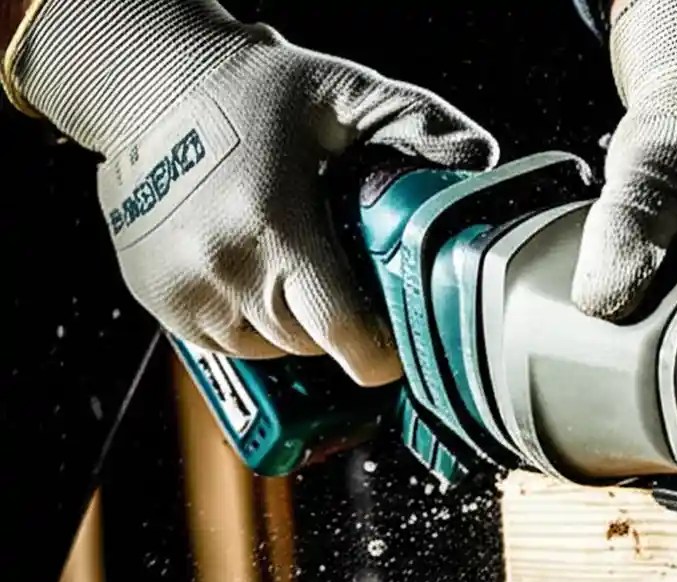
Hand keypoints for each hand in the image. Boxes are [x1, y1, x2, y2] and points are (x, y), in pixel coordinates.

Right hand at [5, 0, 496, 385]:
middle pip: (310, 345)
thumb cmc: (257, 92)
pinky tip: (263, 276)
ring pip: (268, 349)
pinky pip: (226, 342)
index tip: (401, 345)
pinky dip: (254, 325)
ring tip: (306, 273)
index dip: (380, 352)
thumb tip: (477, 165)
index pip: (340, 331)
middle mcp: (223, 269)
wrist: (152, 87)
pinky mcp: (159, 301)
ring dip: (298, 329)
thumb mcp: (347, 95)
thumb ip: (419, 124)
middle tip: (359, 288)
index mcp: (273, 226)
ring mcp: (184, 291)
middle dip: (344, 329)